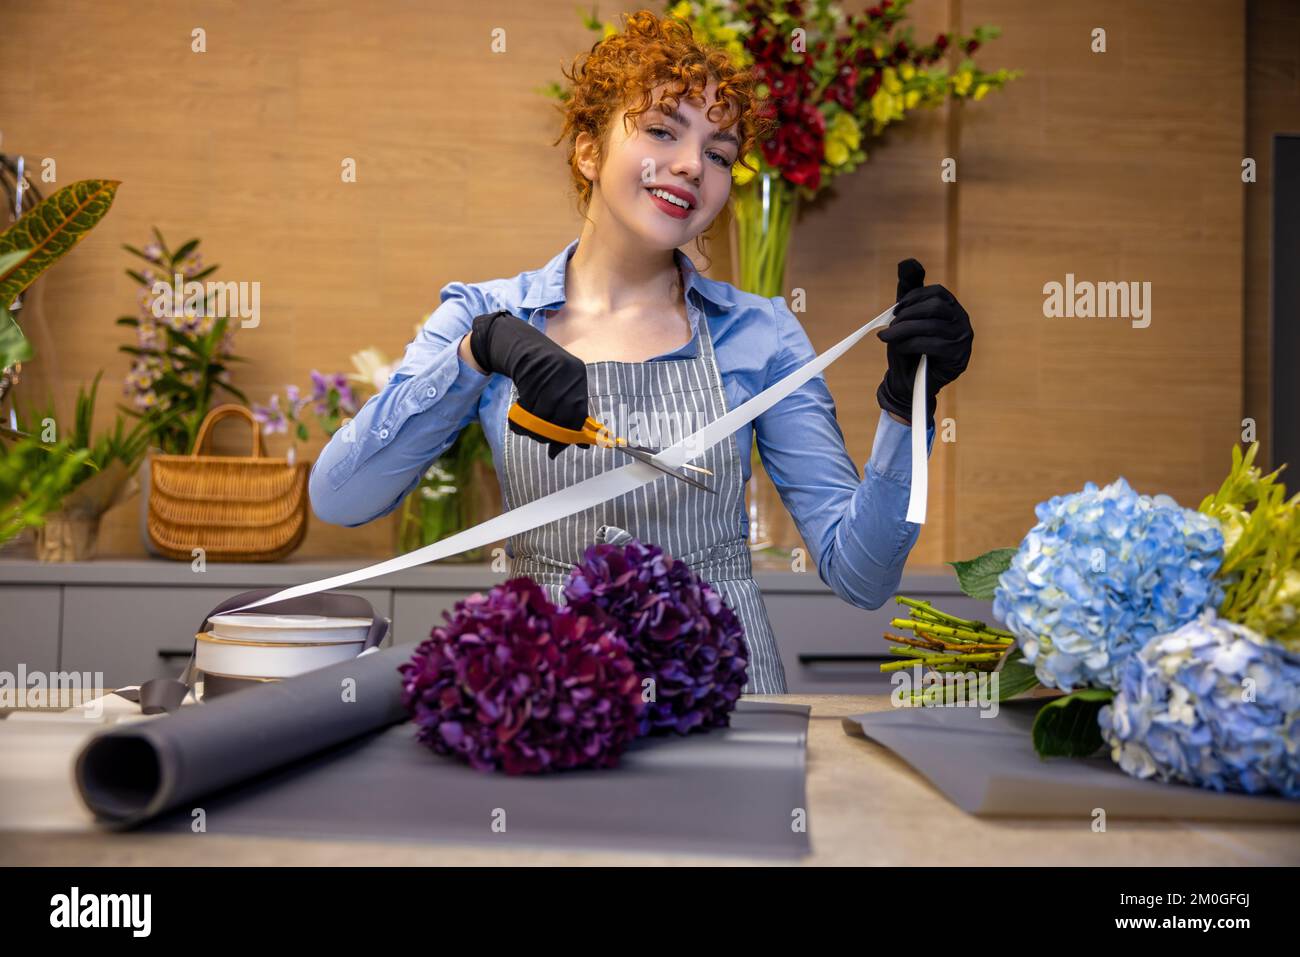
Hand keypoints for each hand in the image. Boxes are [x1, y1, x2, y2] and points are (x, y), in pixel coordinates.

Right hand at [468, 310, 588, 458]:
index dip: (570, 434)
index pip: (579, 413)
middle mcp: (568, 372)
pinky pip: (528, 404)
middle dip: (550, 433)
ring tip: (526, 428)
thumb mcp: (562, 389)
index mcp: (579, 375)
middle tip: (540, 439)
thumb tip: (583, 446)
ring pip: (544, 412)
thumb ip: (571, 414)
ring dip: (533, 426)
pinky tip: (519, 415)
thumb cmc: (545, 375)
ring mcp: (550, 370)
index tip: (558, 447)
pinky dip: (522, 415)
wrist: (522, 346)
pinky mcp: (531, 371)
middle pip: (562, 414)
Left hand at [875, 259, 972, 427]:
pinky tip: (901, 349)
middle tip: (889, 327)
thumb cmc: (907, 347)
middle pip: (934, 307)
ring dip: (903, 331)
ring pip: (931, 326)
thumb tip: (907, 262)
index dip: (913, 298)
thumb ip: (908, 290)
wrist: (907, 382)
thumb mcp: (906, 316)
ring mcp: (963, 339)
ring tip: (887, 338)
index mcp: (952, 307)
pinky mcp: (958, 358)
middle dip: (906, 316)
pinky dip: (911, 345)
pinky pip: (933, 345)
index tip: (895, 310)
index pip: (936, 292)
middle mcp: (962, 320)